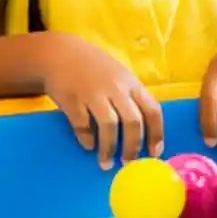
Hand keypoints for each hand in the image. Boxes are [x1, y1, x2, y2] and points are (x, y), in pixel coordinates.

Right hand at [41, 35, 163, 169]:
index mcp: (131, 82)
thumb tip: (144, 131)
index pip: (152, 110)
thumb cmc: (93, 67)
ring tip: (106, 163)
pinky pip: (83, 125)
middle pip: (132, 122)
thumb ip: (131, 97)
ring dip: (109, 148)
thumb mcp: (119, 75)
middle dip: (132, 147)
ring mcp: (93, 92)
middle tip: (129, 163)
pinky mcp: (72, 99)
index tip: (154, 153)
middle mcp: (115, 87)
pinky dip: (87, 139)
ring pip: (109, 126)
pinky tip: (88, 145)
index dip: (156, 134)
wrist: (60, 53)